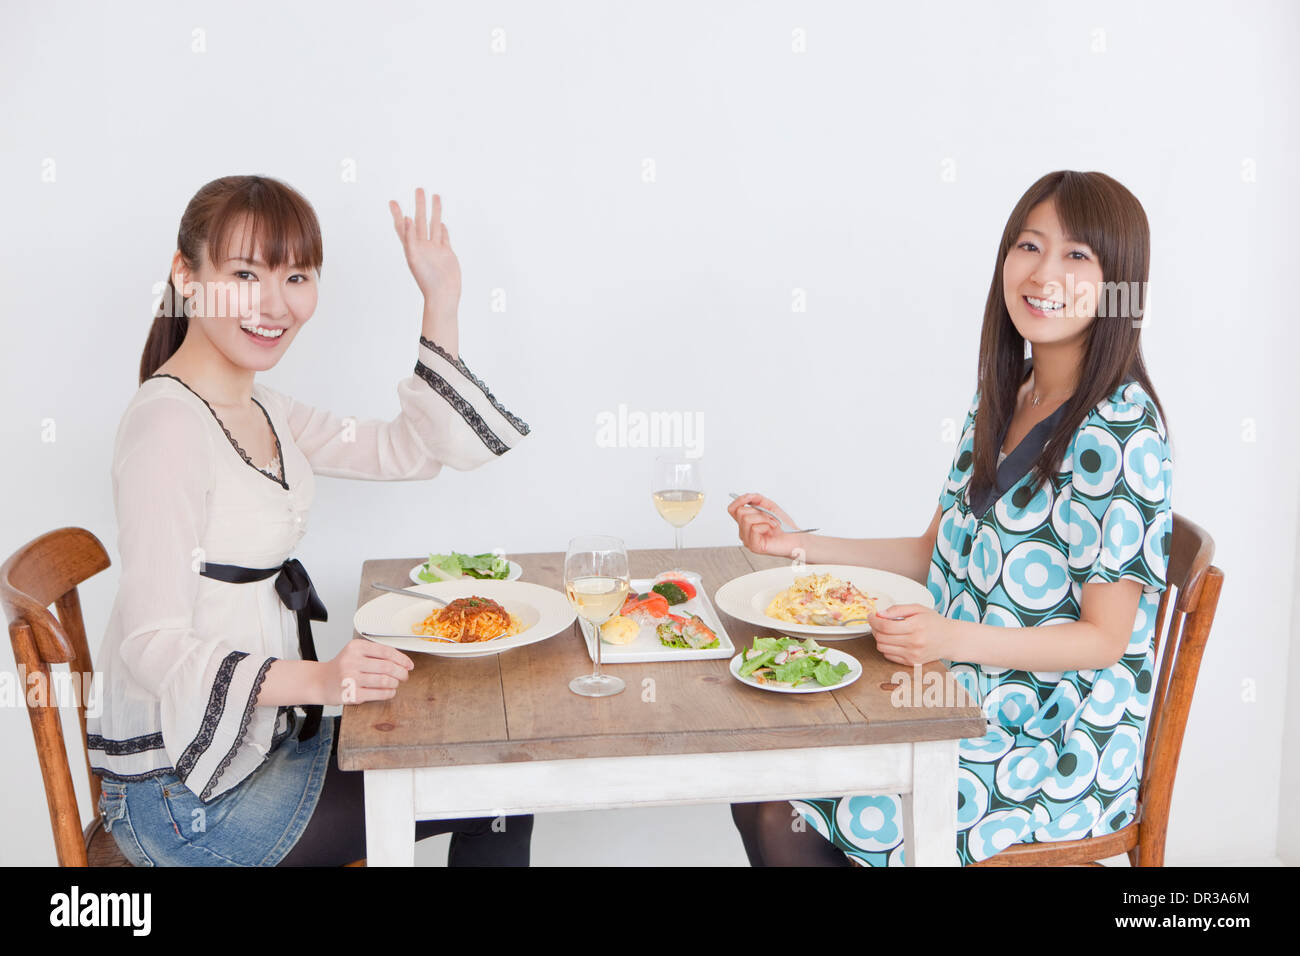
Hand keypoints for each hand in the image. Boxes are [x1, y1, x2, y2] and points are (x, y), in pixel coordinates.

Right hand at [319, 638, 414, 704]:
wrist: (319, 682)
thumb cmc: (341, 667)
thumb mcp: (355, 653)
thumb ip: (375, 654)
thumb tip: (402, 661)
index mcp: (355, 647)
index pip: (386, 651)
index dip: (402, 659)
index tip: (409, 664)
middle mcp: (352, 661)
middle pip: (387, 666)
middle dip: (401, 672)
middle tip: (404, 676)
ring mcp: (350, 678)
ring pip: (384, 681)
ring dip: (395, 683)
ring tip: (395, 684)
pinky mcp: (350, 694)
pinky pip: (377, 694)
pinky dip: (388, 693)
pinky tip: (390, 692)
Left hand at [389, 188, 460, 313]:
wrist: (443, 294)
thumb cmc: (427, 280)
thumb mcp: (414, 257)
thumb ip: (410, 238)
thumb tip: (407, 218)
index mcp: (412, 246)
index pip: (402, 226)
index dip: (397, 214)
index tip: (393, 201)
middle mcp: (423, 246)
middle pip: (420, 220)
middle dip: (419, 205)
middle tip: (419, 189)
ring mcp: (435, 249)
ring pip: (434, 225)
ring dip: (434, 211)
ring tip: (436, 196)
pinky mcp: (447, 253)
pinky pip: (443, 237)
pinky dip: (443, 229)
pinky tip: (442, 222)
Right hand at [727, 492, 802, 558]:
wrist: (796, 537)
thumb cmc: (784, 525)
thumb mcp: (769, 506)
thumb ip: (756, 498)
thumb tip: (745, 496)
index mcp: (746, 522)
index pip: (732, 509)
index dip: (738, 500)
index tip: (750, 498)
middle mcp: (744, 531)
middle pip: (740, 512)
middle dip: (758, 511)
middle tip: (770, 518)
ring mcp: (747, 540)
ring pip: (746, 519)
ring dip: (764, 519)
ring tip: (772, 524)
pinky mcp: (754, 546)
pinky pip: (754, 528)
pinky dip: (765, 526)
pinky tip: (770, 531)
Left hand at [867, 605, 955, 667]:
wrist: (951, 639)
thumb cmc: (935, 622)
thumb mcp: (918, 609)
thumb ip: (897, 609)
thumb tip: (879, 614)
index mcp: (915, 626)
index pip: (885, 626)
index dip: (873, 620)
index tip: (871, 616)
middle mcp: (914, 642)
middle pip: (881, 637)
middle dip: (875, 628)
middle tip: (877, 622)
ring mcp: (913, 654)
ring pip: (882, 648)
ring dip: (879, 638)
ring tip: (885, 631)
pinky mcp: (912, 663)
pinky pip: (889, 656)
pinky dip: (886, 647)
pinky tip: (893, 640)